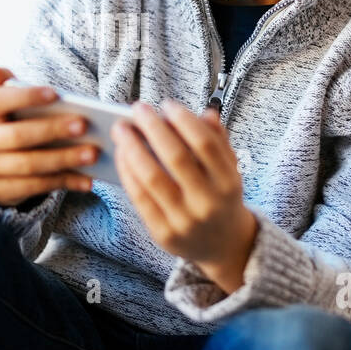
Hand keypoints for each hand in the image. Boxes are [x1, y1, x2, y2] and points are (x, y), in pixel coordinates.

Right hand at [0, 63, 98, 207]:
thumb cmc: (8, 121)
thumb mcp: (6, 102)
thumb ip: (4, 84)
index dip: (25, 97)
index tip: (56, 94)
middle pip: (16, 136)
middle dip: (51, 130)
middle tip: (84, 125)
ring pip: (28, 165)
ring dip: (64, 159)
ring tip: (93, 153)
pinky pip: (35, 188)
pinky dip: (64, 182)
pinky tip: (87, 178)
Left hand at [111, 100, 257, 291]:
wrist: (223, 245)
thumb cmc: (220, 197)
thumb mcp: (229, 170)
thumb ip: (218, 141)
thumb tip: (205, 113)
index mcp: (228, 183)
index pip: (205, 144)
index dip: (184, 120)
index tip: (167, 104)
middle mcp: (208, 203)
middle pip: (176, 158)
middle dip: (153, 128)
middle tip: (138, 109)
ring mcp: (185, 221)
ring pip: (152, 178)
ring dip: (132, 148)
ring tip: (121, 129)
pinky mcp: (163, 234)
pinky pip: (139, 198)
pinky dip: (127, 172)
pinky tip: (121, 154)